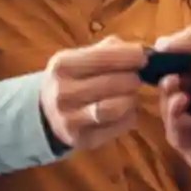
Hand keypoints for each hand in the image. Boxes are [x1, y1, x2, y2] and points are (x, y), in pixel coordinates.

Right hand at [40, 36, 147, 150]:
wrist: (45, 112)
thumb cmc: (71, 79)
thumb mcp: (79, 58)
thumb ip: (109, 50)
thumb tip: (142, 50)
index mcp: (62, 66)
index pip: (104, 58)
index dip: (129, 56)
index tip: (144, 56)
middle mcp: (63, 93)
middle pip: (113, 83)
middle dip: (133, 78)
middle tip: (139, 76)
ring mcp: (71, 119)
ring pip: (117, 107)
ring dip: (132, 98)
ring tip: (131, 93)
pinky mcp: (83, 140)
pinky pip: (120, 126)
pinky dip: (130, 116)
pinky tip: (126, 110)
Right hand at [154, 26, 190, 179]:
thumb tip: (160, 42)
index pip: (183, 71)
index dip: (169, 64)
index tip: (156, 57)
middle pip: (173, 93)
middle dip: (167, 84)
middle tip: (169, 80)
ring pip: (170, 114)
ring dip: (169, 102)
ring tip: (178, 97)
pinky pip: (175, 136)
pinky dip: (174, 122)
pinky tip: (182, 110)